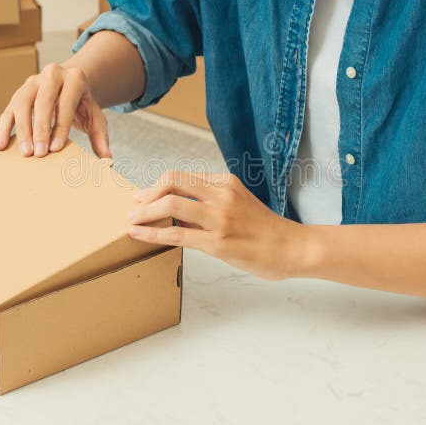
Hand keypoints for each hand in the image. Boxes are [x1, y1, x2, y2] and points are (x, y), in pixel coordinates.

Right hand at [0, 63, 110, 157]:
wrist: (69, 83)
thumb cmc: (82, 103)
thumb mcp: (95, 116)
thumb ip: (101, 136)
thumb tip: (107, 160)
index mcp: (74, 78)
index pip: (66, 104)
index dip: (60, 127)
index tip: (55, 148)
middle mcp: (52, 75)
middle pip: (43, 102)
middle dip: (40, 129)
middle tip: (39, 153)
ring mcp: (32, 82)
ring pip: (22, 104)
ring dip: (21, 129)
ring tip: (24, 152)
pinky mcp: (18, 92)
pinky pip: (9, 109)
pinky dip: (4, 127)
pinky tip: (1, 144)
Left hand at [127, 171, 304, 279]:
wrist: (293, 248)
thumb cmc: (266, 230)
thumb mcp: (240, 203)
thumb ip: (211, 202)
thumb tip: (177, 210)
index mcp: (226, 182)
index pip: (183, 176)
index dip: (158, 185)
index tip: (145, 195)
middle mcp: (221, 194)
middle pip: (173, 181)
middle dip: (147, 194)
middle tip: (134, 206)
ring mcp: (219, 218)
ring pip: (171, 204)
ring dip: (144, 212)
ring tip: (132, 221)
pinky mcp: (218, 242)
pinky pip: (177, 234)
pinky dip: (152, 234)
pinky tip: (140, 235)